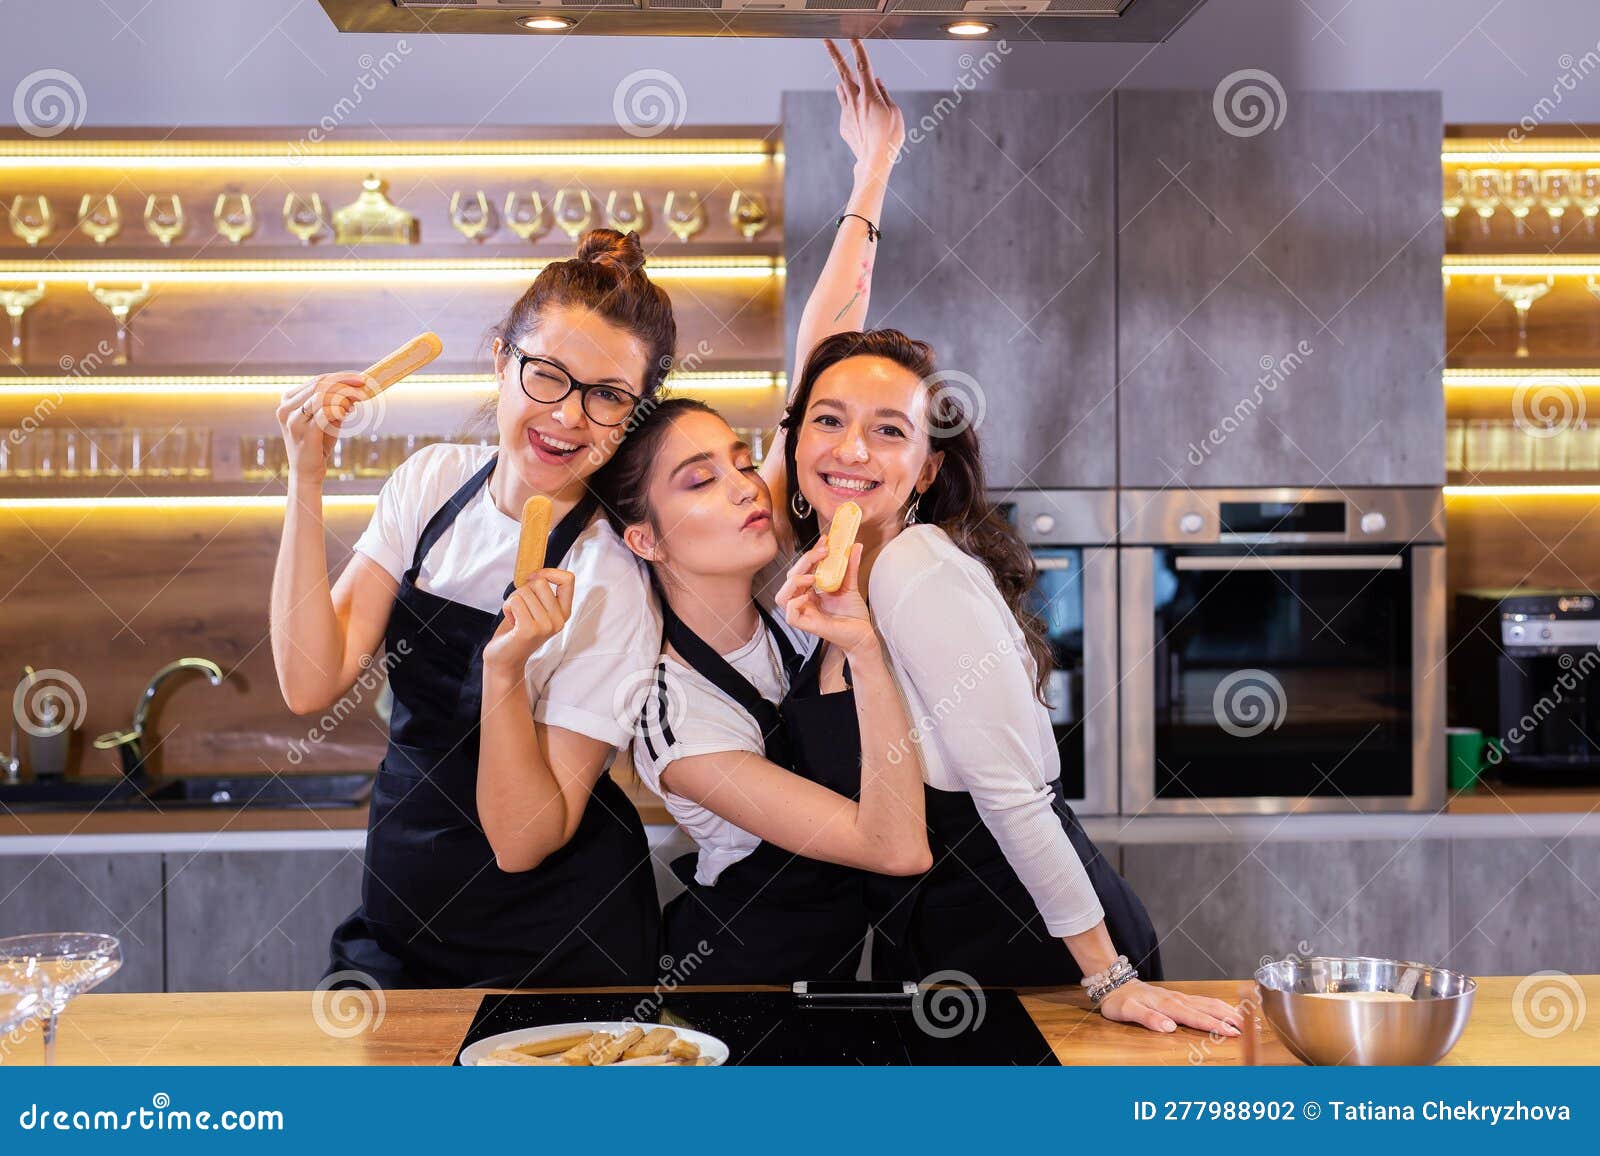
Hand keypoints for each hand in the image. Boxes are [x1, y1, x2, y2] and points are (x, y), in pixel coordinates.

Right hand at [275, 371, 377, 482]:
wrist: (306, 472)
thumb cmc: (317, 445)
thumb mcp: (327, 420)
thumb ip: (337, 404)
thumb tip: (355, 390)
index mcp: (288, 401)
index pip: (316, 381)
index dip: (339, 377)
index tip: (359, 378)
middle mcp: (286, 408)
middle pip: (319, 385)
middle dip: (344, 382)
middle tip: (364, 384)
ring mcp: (293, 420)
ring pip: (321, 395)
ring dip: (344, 394)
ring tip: (359, 398)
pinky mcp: (305, 432)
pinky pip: (325, 413)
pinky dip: (339, 408)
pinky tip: (349, 411)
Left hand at [483, 568, 573, 676]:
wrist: (504, 659)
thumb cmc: (516, 630)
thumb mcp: (535, 609)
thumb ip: (540, 592)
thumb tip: (535, 569)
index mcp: (563, 613)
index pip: (568, 580)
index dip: (549, 572)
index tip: (533, 578)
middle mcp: (558, 620)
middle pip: (540, 582)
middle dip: (523, 589)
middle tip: (520, 607)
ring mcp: (545, 626)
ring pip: (525, 591)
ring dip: (512, 600)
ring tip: (514, 616)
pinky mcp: (529, 629)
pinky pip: (516, 601)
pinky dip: (507, 607)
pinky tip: (511, 620)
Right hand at [775, 540, 875, 657]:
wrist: (863, 634)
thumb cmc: (854, 614)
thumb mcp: (851, 585)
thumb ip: (850, 567)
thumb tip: (855, 545)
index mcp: (811, 591)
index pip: (801, 569)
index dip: (810, 554)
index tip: (824, 541)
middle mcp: (804, 601)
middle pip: (790, 579)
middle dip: (804, 562)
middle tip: (823, 552)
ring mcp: (805, 613)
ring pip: (782, 597)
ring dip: (794, 582)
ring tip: (812, 576)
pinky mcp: (809, 626)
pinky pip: (790, 615)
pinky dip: (794, 604)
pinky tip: (808, 595)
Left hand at [826, 38, 902, 168]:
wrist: (874, 162)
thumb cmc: (889, 138)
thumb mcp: (895, 112)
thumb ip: (884, 94)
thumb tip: (875, 82)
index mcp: (870, 95)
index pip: (863, 65)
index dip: (857, 48)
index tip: (852, 35)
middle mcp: (855, 101)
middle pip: (843, 72)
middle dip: (834, 54)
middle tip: (825, 40)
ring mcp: (847, 113)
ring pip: (843, 89)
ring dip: (846, 81)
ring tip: (850, 80)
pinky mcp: (844, 124)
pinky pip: (848, 109)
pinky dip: (854, 107)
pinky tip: (864, 121)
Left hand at [1096, 979, 1244, 1035]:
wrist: (1115, 984)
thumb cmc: (1120, 1001)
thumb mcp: (1128, 1012)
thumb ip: (1148, 1018)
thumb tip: (1169, 1027)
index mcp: (1168, 1005)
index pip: (1196, 1017)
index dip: (1215, 1025)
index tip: (1233, 1032)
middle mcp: (1178, 1000)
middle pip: (1210, 1009)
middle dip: (1231, 1018)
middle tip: (1252, 1028)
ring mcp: (1180, 997)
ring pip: (1209, 1003)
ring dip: (1229, 1011)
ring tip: (1248, 1019)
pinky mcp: (1179, 997)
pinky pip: (1204, 1001)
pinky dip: (1219, 1005)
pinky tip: (1228, 1009)